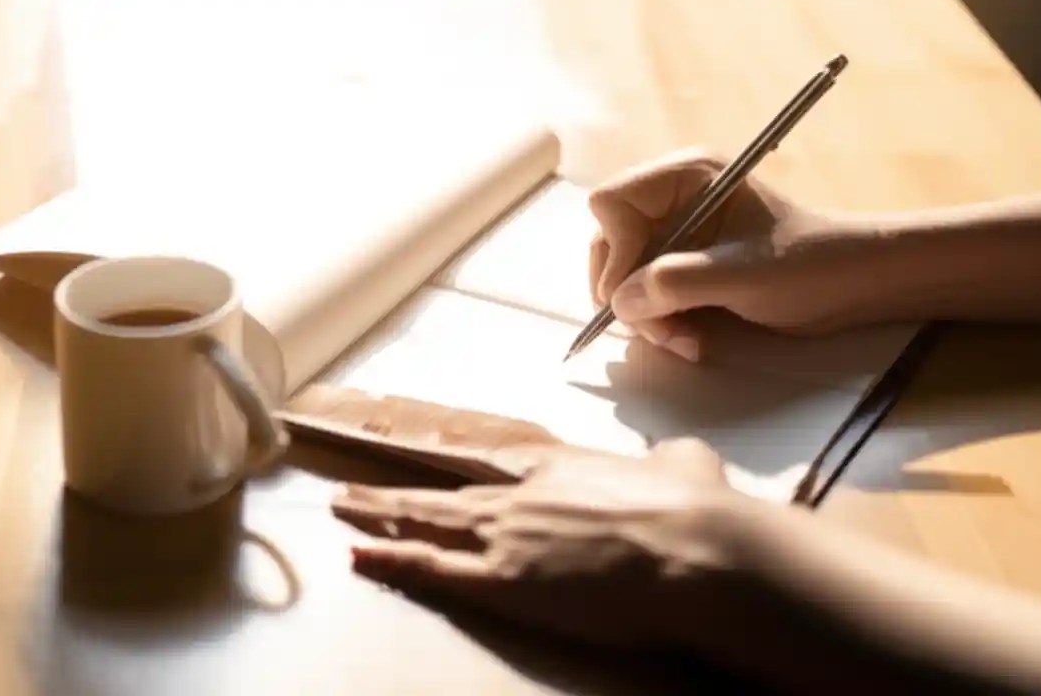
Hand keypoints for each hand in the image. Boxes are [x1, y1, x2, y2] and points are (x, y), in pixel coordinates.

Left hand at [332, 439, 756, 649]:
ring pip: (426, 522)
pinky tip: (359, 555)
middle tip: (354, 490)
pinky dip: (392, 561)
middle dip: (397, 492)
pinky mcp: (502, 580)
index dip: (457, 465)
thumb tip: (676, 459)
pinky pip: (431, 569)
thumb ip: (668, 460)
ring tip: (343, 511)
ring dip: (380, 516)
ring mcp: (505, 534)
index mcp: (562, 464)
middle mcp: (521, 494)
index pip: (492, 462)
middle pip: (445, 491)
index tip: (430, 460)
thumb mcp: (686, 465)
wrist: (695, 549)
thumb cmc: (697, 510)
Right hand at [589, 148, 880, 361]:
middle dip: (630, 294)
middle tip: (662, 331)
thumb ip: (674, 283)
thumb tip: (618, 301)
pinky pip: (647, 297)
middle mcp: (672, 200)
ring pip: (625, 278)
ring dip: (648, 317)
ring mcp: (677, 236)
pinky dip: (662, 324)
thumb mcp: (741, 274)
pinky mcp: (685, 268)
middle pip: (609, 245)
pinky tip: (692, 341)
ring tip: (684, 341)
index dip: (615, 252)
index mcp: (684, 177)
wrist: (853, 286)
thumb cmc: (807, 265)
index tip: (637, 294)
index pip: (610, 204)